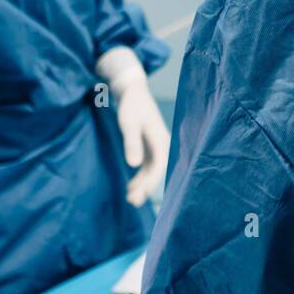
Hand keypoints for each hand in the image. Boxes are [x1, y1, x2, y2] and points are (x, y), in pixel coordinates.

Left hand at [96, 47, 170, 205]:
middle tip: (132, 202)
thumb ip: (132, 143)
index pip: (158, 167)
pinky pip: (148, 167)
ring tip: (130, 199)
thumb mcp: (129, 123)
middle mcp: (164, 145)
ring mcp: (158, 147)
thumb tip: (133, 165)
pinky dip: (141, 178)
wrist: (133, 91)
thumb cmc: (132, 105)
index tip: (138, 195)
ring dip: (143, 185)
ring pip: (153, 172)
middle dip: (146, 188)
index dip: (149, 183)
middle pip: (157, 172)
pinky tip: (130, 187)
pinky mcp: (151, 147)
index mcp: (162, 140)